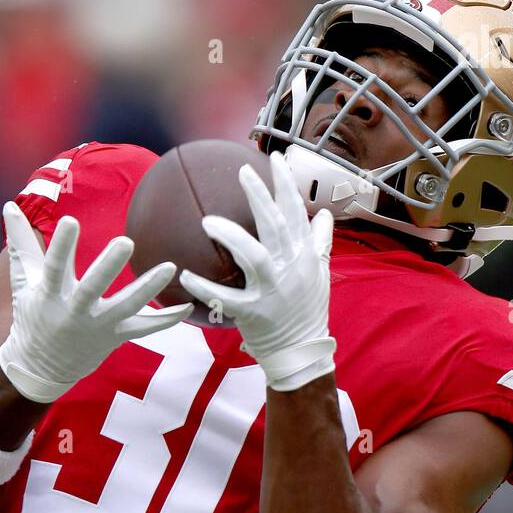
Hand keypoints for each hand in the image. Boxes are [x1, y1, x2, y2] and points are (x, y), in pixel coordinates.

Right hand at [0, 203, 192, 402]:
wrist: (40, 368)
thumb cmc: (32, 317)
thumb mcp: (23, 282)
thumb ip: (21, 243)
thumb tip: (8, 205)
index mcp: (50, 295)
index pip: (54, 267)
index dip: (62, 246)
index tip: (71, 222)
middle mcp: (75, 313)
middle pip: (93, 289)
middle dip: (108, 267)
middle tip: (126, 242)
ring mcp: (97, 327)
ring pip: (126, 308)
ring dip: (148, 288)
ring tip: (170, 267)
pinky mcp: (115, 337)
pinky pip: (144, 329)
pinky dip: (166, 320)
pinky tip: (187, 307)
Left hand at [179, 151, 335, 391]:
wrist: (302, 353)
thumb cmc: (307, 312)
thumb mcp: (319, 275)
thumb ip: (320, 243)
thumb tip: (325, 215)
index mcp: (304, 256)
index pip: (297, 213)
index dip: (286, 184)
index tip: (274, 159)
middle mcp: (291, 269)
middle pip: (276, 225)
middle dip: (261, 195)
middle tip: (242, 171)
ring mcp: (273, 291)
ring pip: (253, 255)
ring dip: (231, 236)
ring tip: (208, 221)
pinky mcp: (254, 313)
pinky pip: (226, 298)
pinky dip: (205, 287)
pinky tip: (186, 275)